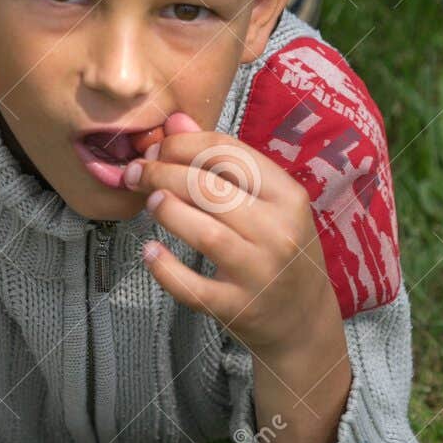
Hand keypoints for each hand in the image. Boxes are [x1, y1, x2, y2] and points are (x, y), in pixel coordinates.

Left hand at [126, 112, 341, 356]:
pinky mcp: (239, 308)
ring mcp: (259, 273)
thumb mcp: (268, 202)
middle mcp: (278, 232)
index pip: (231, 154)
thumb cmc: (281, 250)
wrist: (304, 319)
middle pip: (211, 191)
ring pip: (205, 233)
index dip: (184, 144)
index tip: (158, 147)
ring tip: (149, 203)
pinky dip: (166, 269)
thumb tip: (175, 123)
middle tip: (138, 173)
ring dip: (168, 212)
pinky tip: (150, 252)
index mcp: (288, 196)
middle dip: (165, 174)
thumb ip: (222, 160)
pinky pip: (194, 288)